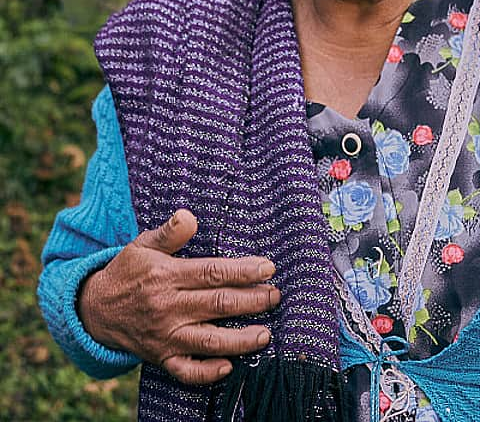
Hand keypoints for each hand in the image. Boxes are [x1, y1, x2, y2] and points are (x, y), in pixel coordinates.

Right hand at [78, 209, 280, 384]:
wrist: (94, 310)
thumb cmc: (128, 273)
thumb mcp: (142, 245)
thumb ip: (169, 232)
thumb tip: (188, 216)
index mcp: (167, 277)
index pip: (212, 273)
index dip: (243, 271)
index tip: (268, 268)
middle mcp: (168, 308)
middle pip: (218, 305)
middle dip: (253, 301)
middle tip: (276, 296)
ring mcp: (165, 336)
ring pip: (209, 341)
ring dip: (241, 340)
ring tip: (266, 334)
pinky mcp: (161, 357)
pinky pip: (186, 371)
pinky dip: (207, 373)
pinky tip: (229, 367)